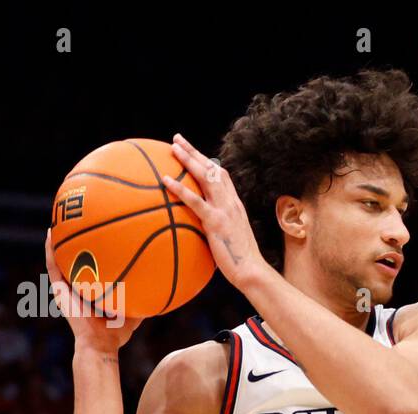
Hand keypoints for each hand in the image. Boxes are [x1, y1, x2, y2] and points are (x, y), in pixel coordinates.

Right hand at [46, 231, 143, 353]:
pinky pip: (53, 266)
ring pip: (59, 260)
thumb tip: (160, 288)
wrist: (99, 344)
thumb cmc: (116, 333)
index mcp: (92, 292)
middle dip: (74, 244)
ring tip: (58, 222)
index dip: (92, 255)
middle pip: (74, 262)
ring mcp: (67, 288)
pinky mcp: (59, 289)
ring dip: (58, 242)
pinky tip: (51, 234)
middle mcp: (78, 288)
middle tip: (76, 224)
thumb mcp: (134, 312)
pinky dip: (51, 250)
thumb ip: (142, 299)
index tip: (96, 237)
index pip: (91, 269)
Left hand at [161, 133, 268, 289]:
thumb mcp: (230, 237)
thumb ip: (218, 227)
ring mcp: (224, 210)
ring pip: (206, 177)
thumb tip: (202, 228)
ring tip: (173, 148)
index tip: (193, 152)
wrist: (251, 270)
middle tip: (178, 139)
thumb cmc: (239, 260)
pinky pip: (195, 201)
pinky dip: (180, 188)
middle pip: (212, 169)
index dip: (206, 161)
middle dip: (194, 152)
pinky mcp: (216, 221)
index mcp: (234, 205)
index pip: (221, 176)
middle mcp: (231, 202)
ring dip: (189, 160)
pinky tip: (166, 180)